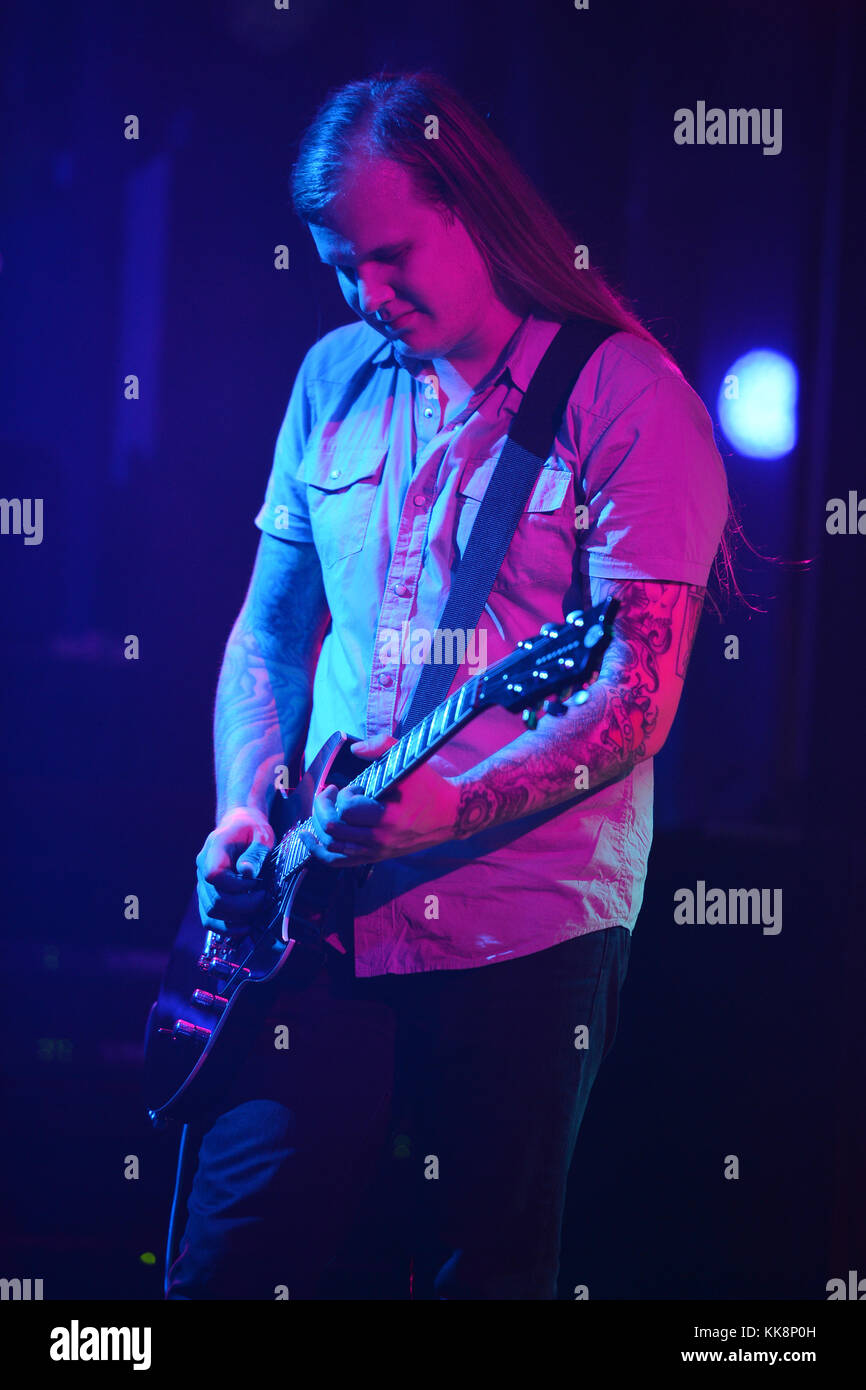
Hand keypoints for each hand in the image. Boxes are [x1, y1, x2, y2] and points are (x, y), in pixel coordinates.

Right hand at [196, 806, 274, 932]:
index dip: (236, 885)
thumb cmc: (253, 830)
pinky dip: (226, 927)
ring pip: (210, 912)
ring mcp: (202, 882)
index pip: (213, 874)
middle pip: (214, 899)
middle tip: (264, 898)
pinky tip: (245, 926)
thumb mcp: (262, 834)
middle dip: (243, 905)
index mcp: (215, 847)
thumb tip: (247, 873)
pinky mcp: (206, 895)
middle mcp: (202, 866)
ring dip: (237, 918)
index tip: (256, 883)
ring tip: (257, 910)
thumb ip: (256, 852)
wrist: (240, 826)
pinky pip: (209, 919)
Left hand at [297, 733, 460, 868]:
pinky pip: (339, 861)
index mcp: (390, 818)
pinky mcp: (376, 857)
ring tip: (321, 808)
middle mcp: (381, 840)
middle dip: (323, 806)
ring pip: (331, 846)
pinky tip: (308, 837)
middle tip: (329, 792)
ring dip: (318, 824)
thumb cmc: (431, 786)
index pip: (347, 810)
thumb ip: (382, 746)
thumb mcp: (411, 761)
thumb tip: (354, 748)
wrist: (452, 815)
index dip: (344, 794)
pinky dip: (319, 851)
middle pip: (333, 829)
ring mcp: (377, 851)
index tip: (355, 785)